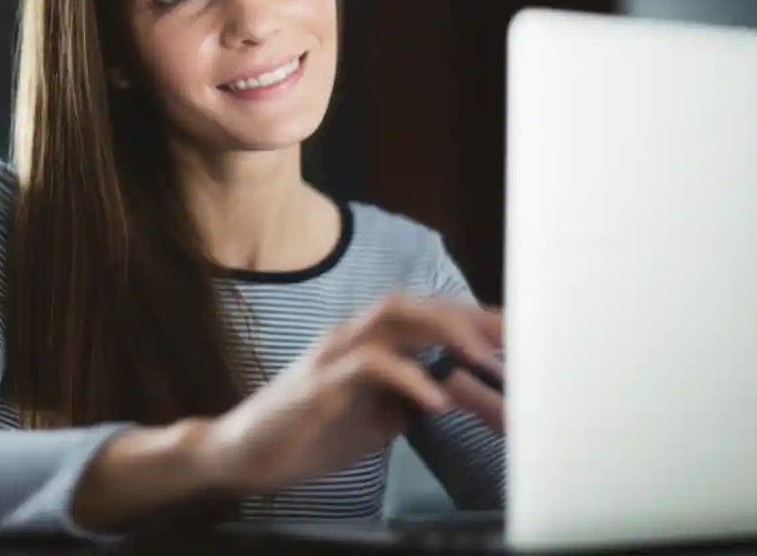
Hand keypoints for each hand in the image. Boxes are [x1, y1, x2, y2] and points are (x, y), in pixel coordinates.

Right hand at [195, 292, 503, 495]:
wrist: (243, 452)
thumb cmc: (308, 432)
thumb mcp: (373, 419)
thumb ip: (409, 401)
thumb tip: (457, 395)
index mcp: (366, 341)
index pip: (424, 315)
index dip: (470, 318)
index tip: (513, 333)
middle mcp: (350, 335)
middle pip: (416, 304)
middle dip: (466, 315)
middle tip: (510, 337)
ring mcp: (333, 353)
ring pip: (394, 317)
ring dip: (443, 331)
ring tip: (481, 355)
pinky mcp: (320, 381)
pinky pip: (371, 365)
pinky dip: (409, 377)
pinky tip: (436, 400)